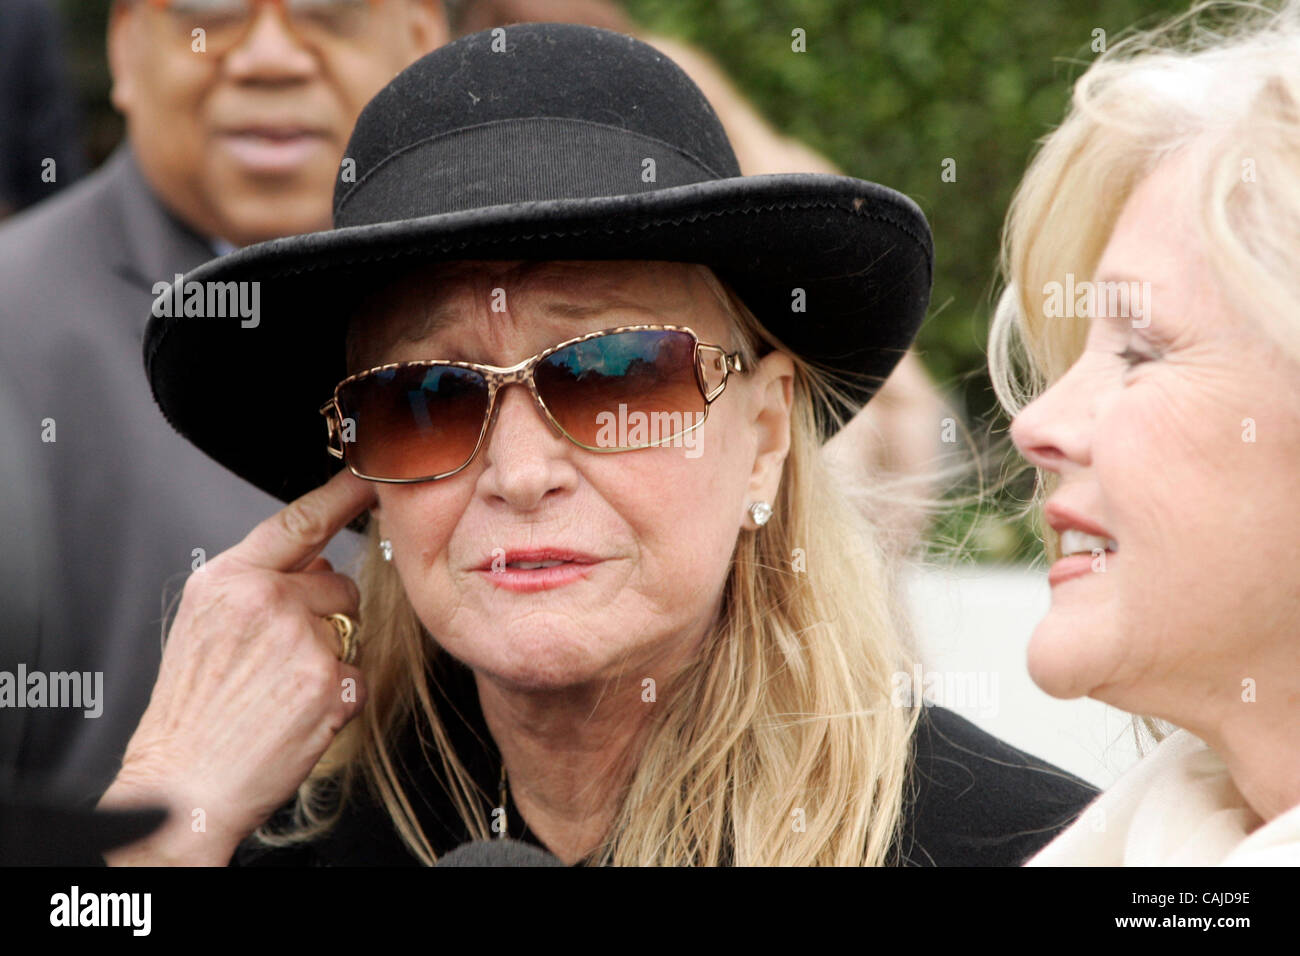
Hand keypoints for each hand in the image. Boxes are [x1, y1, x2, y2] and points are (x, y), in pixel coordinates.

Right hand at [98, 469, 377, 864]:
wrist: (183, 785)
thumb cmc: (192, 715)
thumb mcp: (205, 628)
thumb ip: (257, 586)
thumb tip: (313, 562)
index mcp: (226, 580)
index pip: (295, 522)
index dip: (340, 495)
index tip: (369, 476)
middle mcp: (263, 600)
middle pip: (337, 583)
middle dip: (326, 616)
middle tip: (282, 660)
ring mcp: (298, 639)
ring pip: (350, 630)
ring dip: (332, 657)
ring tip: (283, 690)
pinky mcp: (327, 680)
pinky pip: (358, 674)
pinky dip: (338, 697)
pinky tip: (298, 714)